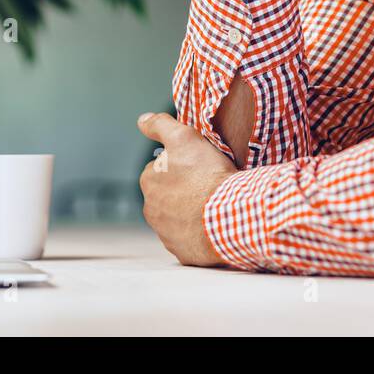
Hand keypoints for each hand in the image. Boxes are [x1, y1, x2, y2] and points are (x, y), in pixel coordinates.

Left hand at [137, 112, 236, 266]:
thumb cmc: (207, 175)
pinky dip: (199, 233)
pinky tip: (214, 223)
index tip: (197, 166)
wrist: (231, 214)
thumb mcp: (185, 137)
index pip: (160, 169)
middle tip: (206, 184)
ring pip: (177, 218)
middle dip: (183, 189)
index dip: (180, 164)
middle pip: (167, 194)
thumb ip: (160, 125)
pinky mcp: (183, 253)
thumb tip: (142, 120)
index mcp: (148, 182)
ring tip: (213, 203)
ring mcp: (166, 234)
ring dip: (190, 211)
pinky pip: (190, 240)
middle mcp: (151, 210)